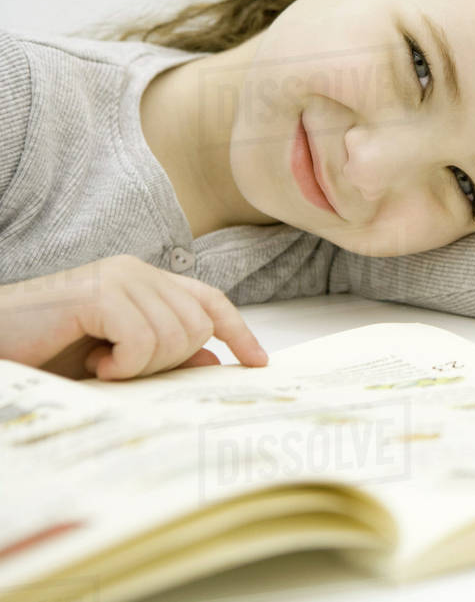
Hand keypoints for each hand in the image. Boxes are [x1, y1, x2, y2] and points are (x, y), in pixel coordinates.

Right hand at [0, 254, 268, 379]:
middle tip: (124, 371)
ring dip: (141, 366)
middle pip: (197, 324)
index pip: (209, 300)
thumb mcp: (114, 359)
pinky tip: (94, 364)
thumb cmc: (46, 353)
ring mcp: (119, 277)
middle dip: (169, 361)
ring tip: (101, 365)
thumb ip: (160, 354)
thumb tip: (213, 360)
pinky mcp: (100, 292)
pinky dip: (123, 364)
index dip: (239, 330)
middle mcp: (136, 271)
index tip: (259, 362)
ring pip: (175, 334)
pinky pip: (143, 338)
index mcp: (144, 282)